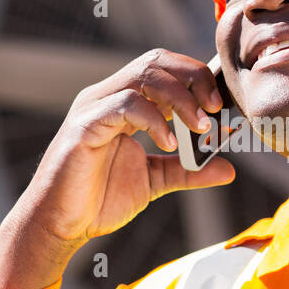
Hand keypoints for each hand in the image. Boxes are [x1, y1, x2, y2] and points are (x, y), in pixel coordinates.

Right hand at [0, 49, 235, 288]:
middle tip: (215, 109)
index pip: (165, 67)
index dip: (197, 78)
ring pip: (143, 77)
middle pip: (157, 62)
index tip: (222, 107)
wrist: (59, 226)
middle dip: (194, 79)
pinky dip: (153, 120)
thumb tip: (229, 168)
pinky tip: (168, 144)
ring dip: (180, 99)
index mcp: (124, 103)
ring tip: (200, 128)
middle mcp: (108, 96)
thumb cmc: (97, 200)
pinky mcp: (84, 125)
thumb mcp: (154, 181)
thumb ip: (189, 171)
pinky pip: (125, 105)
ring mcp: (94, 107)